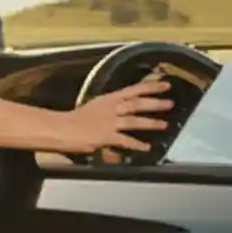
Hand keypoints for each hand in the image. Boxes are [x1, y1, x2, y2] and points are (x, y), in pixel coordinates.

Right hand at [58, 80, 173, 154]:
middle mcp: (111, 108)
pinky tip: (146, 148)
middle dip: (155, 102)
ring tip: (164, 124)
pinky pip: (125, 141)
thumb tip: (118, 112)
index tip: (165, 84)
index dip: (150, 87)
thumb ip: (108, 110)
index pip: (132, 90)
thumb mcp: (93, 108)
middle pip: (136, 103)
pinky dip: (136, 144)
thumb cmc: (73, 119)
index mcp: (107, 99)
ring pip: (134, 120)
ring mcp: (109, 122)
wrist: (61, 129)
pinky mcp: (107, 136)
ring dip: (150, 122)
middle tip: (170, 102)